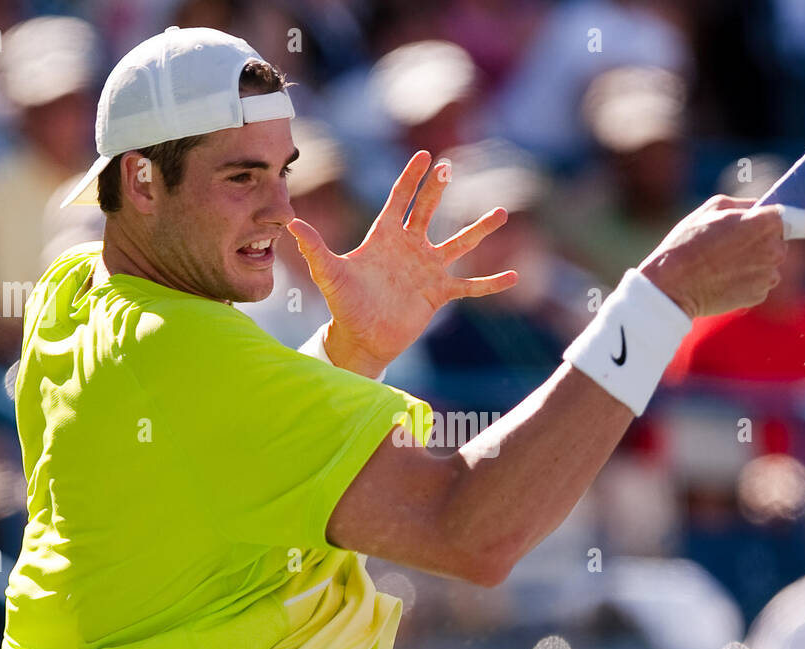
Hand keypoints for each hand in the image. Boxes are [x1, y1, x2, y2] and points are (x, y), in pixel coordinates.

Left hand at [287, 151, 518, 375]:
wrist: (361, 337)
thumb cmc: (344, 304)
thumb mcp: (328, 274)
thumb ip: (314, 248)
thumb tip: (290, 225)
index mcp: (385, 237)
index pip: (400, 200)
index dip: (411, 178)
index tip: (425, 156)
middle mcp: (410, 248)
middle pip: (428, 211)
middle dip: (438, 190)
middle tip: (449, 167)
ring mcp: (427, 269)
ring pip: (458, 243)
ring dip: (478, 229)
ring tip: (502, 212)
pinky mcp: (439, 293)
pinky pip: (470, 286)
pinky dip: (491, 283)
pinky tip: (515, 277)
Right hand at [638, 197, 804, 318]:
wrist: (672, 286)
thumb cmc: (687, 243)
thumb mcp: (711, 208)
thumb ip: (745, 205)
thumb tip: (761, 208)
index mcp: (765, 222)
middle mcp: (773, 250)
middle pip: (781, 243)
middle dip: (764, 241)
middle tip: (733, 243)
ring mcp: (767, 275)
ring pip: (770, 264)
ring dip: (754, 262)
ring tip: (722, 263)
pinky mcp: (759, 296)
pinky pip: (760, 283)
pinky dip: (747, 280)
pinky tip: (723, 278)